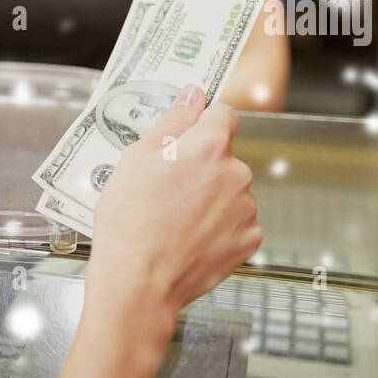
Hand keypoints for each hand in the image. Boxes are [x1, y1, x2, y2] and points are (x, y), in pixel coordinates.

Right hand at [88, 84, 261, 331]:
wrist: (138, 283)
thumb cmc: (129, 222)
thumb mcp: (137, 159)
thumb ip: (173, 121)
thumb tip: (193, 94)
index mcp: (209, 146)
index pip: (222, 113)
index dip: (202, 122)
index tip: (187, 134)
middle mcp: (236, 173)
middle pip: (224, 156)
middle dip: (201, 167)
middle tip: (165, 190)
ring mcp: (245, 209)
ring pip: (229, 191)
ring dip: (209, 199)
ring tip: (173, 220)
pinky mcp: (248, 240)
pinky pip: (235, 223)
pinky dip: (217, 228)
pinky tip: (189, 238)